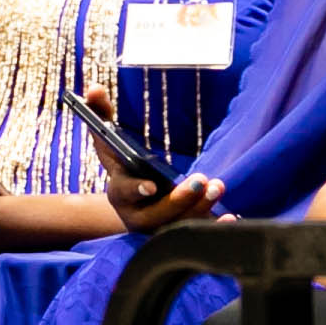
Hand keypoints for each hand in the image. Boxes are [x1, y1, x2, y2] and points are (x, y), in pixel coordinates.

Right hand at [83, 89, 223, 232]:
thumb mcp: (109, 142)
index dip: (135, 189)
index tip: (150, 185)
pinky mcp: (178, 234)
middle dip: (178, 199)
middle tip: (200, 179)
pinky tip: (231, 217)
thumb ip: (100, 116)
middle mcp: (137, 216)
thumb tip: (94, 88)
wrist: (132, 203)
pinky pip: (196, 236)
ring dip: (199, 208)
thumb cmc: (122, 165)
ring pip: (178, 225)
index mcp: (119, 192)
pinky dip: (214, 227)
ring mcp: (159, 228)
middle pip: (157, 214)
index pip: (124, 192)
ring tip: (217, 186)